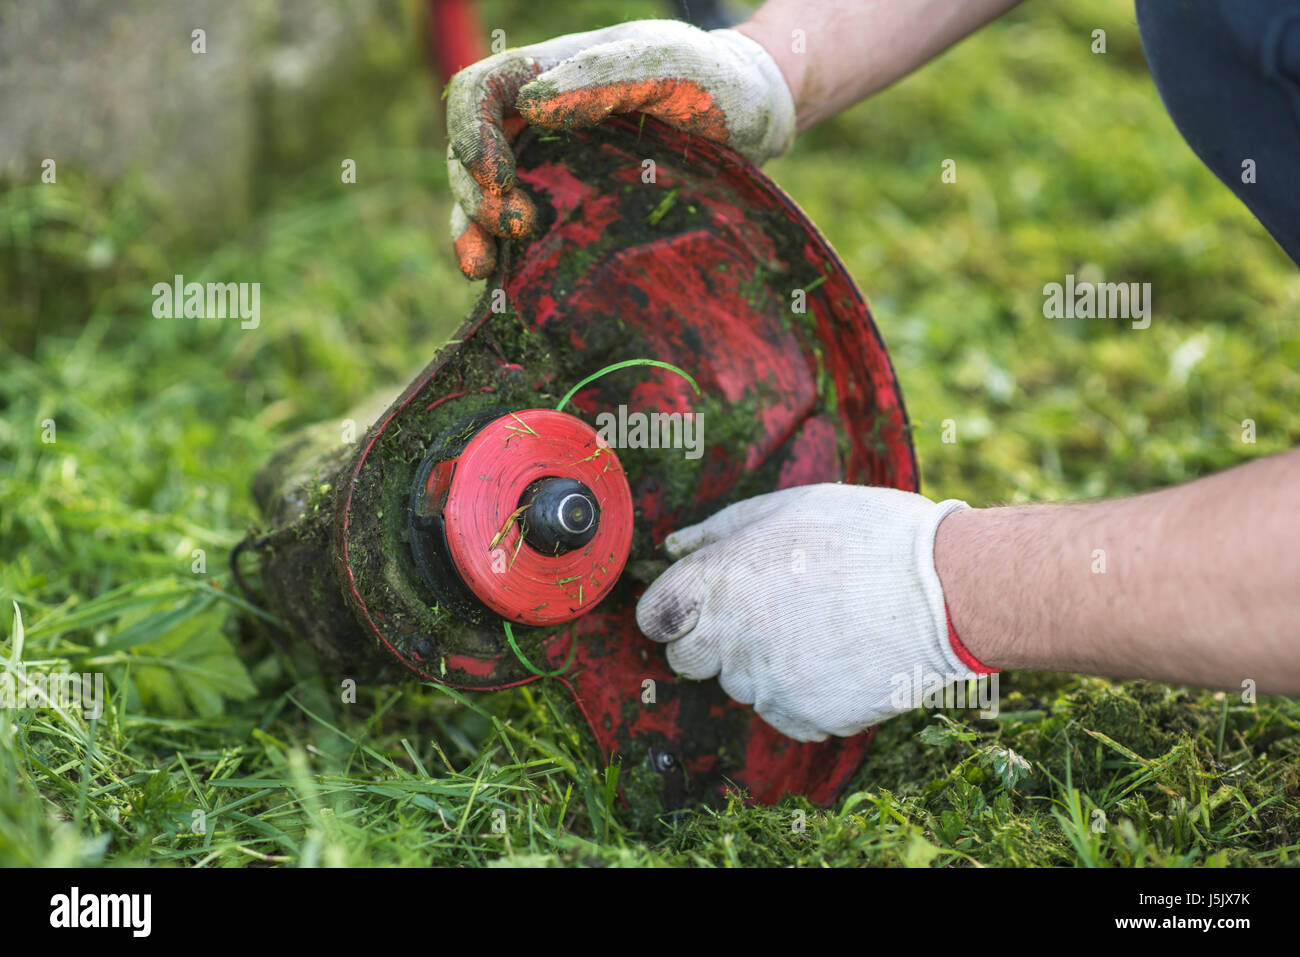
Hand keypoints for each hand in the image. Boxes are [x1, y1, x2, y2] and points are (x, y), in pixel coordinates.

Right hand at [444, 19, 795, 278]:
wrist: (753, 123)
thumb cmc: (715, 82)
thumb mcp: (671, 65)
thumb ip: (607, 75)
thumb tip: (534, 107)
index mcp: (549, 74)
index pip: (477, 92)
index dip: (470, 133)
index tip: (497, 176)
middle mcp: (537, 122)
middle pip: (469, 153)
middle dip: (474, 194)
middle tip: (514, 227)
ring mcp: (549, 169)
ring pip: (482, 198)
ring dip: (472, 231)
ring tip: (484, 267)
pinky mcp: (568, 213)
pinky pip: (517, 234)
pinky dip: (501, 258)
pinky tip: (501, 281)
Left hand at [635, 484, 984, 741]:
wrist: (945, 589)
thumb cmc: (865, 534)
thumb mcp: (786, 507)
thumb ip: (718, 530)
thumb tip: (671, 547)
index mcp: (718, 582)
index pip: (655, 617)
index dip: (672, 611)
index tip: (695, 606)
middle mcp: (732, 639)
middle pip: (688, 660)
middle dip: (711, 641)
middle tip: (764, 613)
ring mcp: (768, 684)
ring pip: (740, 685)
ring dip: (764, 664)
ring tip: (817, 626)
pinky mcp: (805, 717)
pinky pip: (783, 713)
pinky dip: (801, 694)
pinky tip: (837, 658)